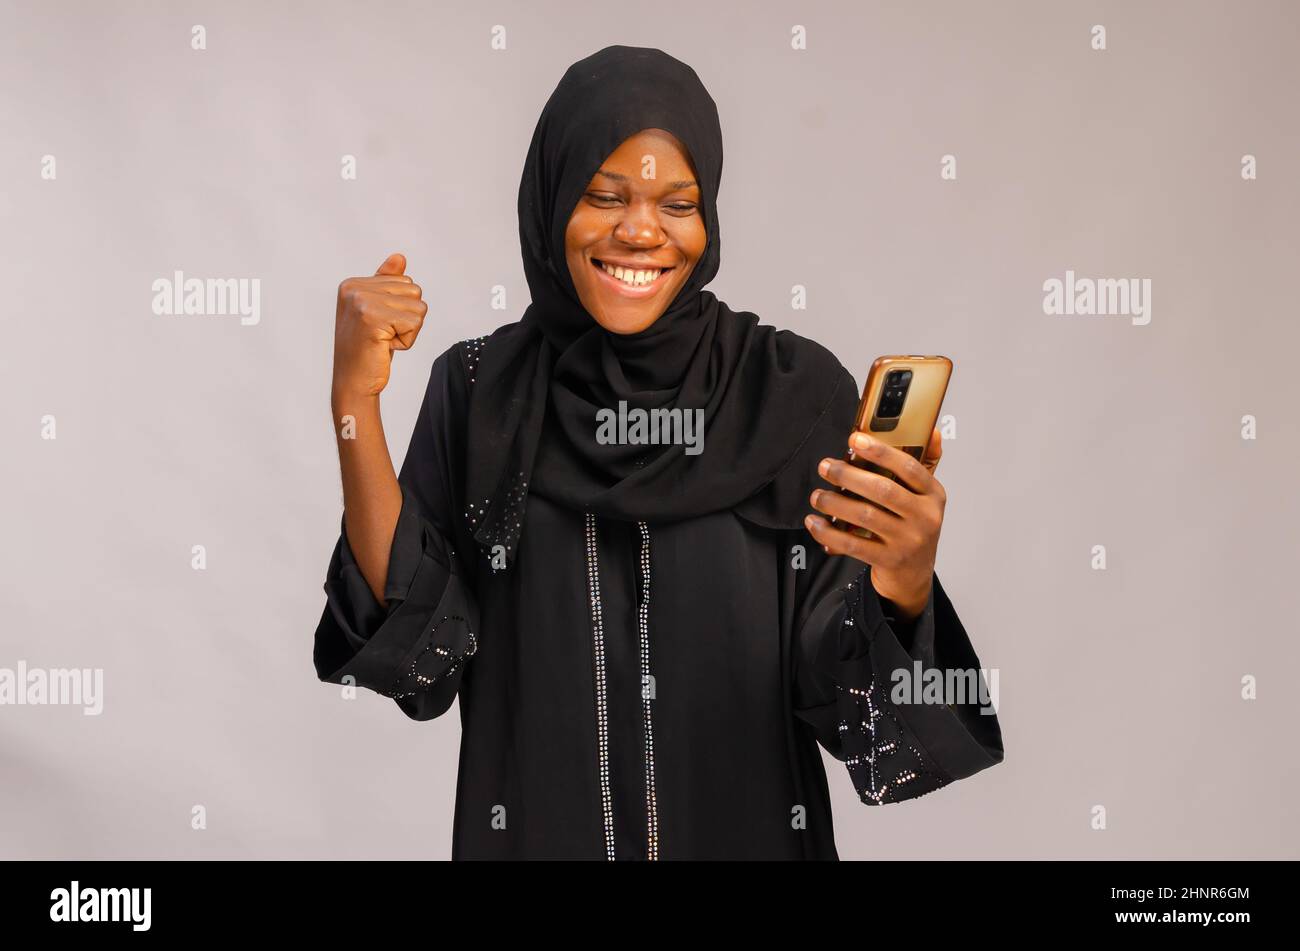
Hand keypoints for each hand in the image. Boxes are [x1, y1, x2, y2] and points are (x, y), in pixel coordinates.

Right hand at [332, 252, 427, 399]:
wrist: (353, 384)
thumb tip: (400, 257)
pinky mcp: (373, 318)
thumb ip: (386, 283)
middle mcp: (354, 288)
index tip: (379, 325)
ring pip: (418, 307)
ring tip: (384, 341)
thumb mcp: (379, 312)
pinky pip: (415, 323)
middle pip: (415, 291)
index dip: (401, 309)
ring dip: (408, 330)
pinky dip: (407, 341)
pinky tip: (385, 348)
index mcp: (353, 283)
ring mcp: (362, 302)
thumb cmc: (368, 350)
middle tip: (383, 335)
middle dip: (408, 318)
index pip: (406, 282)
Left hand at [804, 427, 946, 620]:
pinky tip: (814, 522)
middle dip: (848, 475)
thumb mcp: (925, 497)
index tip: (855, 439)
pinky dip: (829, 533)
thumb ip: (925, 464)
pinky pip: (853, 544)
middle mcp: (925, 517)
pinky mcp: (888, 560)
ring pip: (865, 516)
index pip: (909, 467)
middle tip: (825, 466)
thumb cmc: (914, 527)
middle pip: (883, 490)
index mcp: (934, 495)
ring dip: (834, 503)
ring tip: (817, 496)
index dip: (881, 451)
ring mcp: (908, 541)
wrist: (914, 576)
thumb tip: (931, 430)